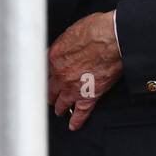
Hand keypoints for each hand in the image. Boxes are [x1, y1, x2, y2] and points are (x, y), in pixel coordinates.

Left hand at [47, 11, 122, 130]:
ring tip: (60, 110)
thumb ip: (62, 45)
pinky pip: (81, 113)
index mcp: (54, 58)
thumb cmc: (95, 30)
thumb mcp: (70, 31)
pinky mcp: (89, 96)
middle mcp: (60, 75)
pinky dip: (77, 121)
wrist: (113, 38)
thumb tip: (62, 48)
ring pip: (61, 104)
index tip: (45, 80)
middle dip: (49, 94)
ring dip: (60, 108)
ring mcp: (74, 88)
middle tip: (49, 97)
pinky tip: (73, 125)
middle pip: (49, 90)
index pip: (42, 72)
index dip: (44, 77)